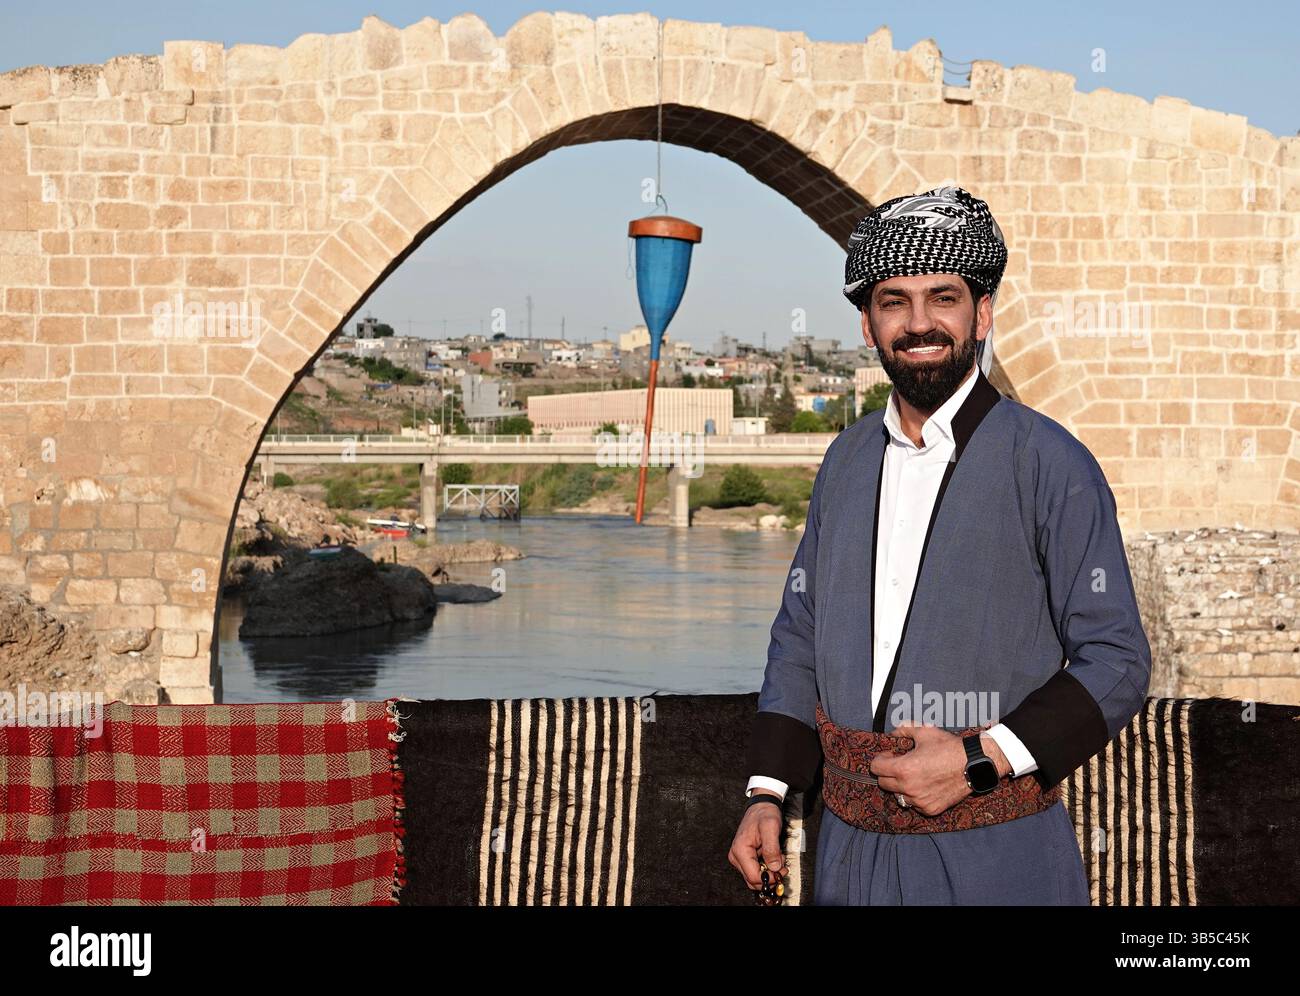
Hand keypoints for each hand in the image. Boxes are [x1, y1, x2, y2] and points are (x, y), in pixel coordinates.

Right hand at [728, 793, 785, 890]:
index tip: (782, 871)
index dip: (769, 878)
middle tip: (783, 866)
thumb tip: (775, 868)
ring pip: (755, 878)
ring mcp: (739, 858)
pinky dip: (767, 868)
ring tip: (778, 858)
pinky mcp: (744, 858)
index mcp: (740, 850)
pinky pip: (756, 871)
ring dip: (769, 873)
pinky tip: (773, 857)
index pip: (753, 877)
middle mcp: (736, 856)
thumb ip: (772, 848)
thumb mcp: (771, 828)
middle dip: (770, 876)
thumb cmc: (764, 814)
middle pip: (753, 880)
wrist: (761, 806)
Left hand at [870, 724, 1009, 815]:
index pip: (876, 768)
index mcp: (904, 769)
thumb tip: (892, 733)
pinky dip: (915, 796)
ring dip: (900, 786)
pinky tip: (925, 784)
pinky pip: (914, 804)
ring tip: (913, 775)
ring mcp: (919, 801)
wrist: (973, 764)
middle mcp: (909, 788)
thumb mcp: (924, 732)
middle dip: (888, 772)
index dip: (880, 759)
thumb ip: (903, 730)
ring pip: (898, 795)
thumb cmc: (948, 747)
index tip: (890, 755)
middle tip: (899, 764)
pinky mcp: (930, 809)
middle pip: (883, 783)